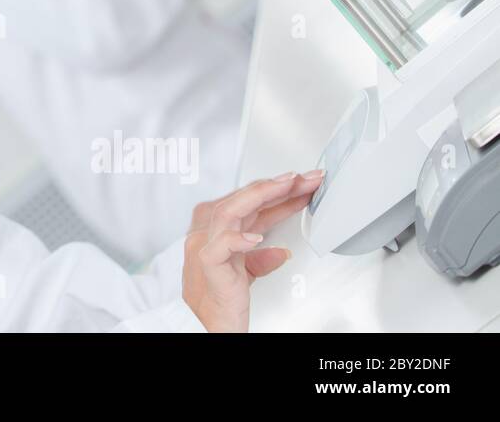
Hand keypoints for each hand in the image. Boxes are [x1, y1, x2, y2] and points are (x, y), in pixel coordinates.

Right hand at [181, 170, 323, 331]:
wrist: (202, 329)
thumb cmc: (220, 302)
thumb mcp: (245, 274)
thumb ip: (259, 258)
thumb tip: (281, 251)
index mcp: (216, 232)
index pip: (247, 203)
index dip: (276, 192)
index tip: (303, 184)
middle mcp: (206, 234)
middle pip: (240, 200)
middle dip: (276, 185)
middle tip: (306, 178)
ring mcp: (204, 247)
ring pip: (227, 212)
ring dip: (261, 196)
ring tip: (288, 187)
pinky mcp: (207, 266)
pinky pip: (219, 246)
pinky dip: (239, 239)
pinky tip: (258, 237)